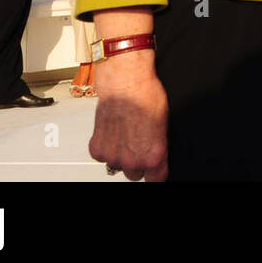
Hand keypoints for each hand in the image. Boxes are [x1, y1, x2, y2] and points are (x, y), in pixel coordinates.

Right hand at [88, 49, 168, 181]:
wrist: (124, 82)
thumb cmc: (146, 96)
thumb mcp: (164, 123)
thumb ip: (159, 147)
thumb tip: (157, 156)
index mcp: (153, 156)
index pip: (156, 180)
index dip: (156, 172)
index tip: (155, 169)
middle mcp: (132, 161)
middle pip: (135, 174)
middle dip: (137, 162)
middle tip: (137, 143)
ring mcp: (113, 156)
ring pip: (117, 166)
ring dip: (120, 154)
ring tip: (124, 133)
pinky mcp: (97, 149)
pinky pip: (103, 156)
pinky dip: (106, 146)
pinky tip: (113, 130)